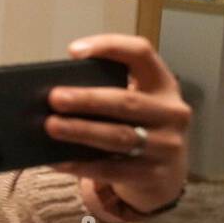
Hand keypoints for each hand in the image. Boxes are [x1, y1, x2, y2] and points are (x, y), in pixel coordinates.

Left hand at [44, 34, 189, 218]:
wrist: (163, 175)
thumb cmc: (137, 129)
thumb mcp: (134, 105)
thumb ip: (105, 93)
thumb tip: (55, 93)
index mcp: (163, 85)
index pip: (142, 53)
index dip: (109, 47)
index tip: (74, 51)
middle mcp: (171, 113)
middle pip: (126, 101)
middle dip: (88, 99)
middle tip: (54, 98)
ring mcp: (166, 146)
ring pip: (119, 136)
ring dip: (81, 131)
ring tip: (51, 126)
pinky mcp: (153, 175)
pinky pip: (111, 169)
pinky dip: (81, 164)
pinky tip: (57, 161)